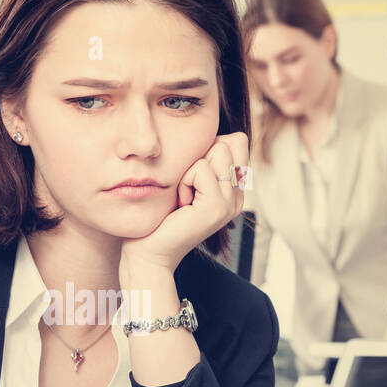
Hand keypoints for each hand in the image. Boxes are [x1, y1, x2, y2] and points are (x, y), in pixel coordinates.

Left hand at [119, 132, 249, 272]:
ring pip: (217, 150)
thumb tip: (208, 133)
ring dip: (190, 169)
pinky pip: (201, 168)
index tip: (191, 176)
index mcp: (233, 190)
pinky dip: (184, 181)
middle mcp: (238, 197)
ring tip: (183, 196)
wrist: (149, 253)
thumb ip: (201, 159)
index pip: (237, 140)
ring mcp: (231, 203)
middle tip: (186, 187)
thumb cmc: (159, 216)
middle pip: (230, 141)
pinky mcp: (217, 207)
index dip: (209, 146)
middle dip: (200, 156)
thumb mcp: (185, 181)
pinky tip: (180, 203)